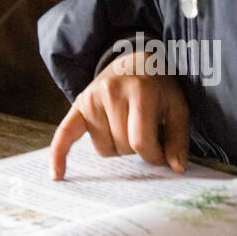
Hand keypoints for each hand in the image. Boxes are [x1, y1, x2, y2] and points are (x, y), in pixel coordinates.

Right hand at [49, 51, 189, 180]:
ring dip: (117, 146)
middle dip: (137, 148)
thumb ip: (178, 139)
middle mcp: (112, 94)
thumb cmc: (159, 88)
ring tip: (126, 124)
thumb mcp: (178, 108)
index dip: (153, 156)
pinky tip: (57, 174)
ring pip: (103, 149)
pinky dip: (60, 154)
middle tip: (145, 129)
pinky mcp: (79, 106)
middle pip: (123, 147)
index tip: (162, 154)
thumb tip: (176, 168)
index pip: (141, 142)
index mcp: (140, 92)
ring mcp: (92, 99)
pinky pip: (65, 135)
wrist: (136, 61)